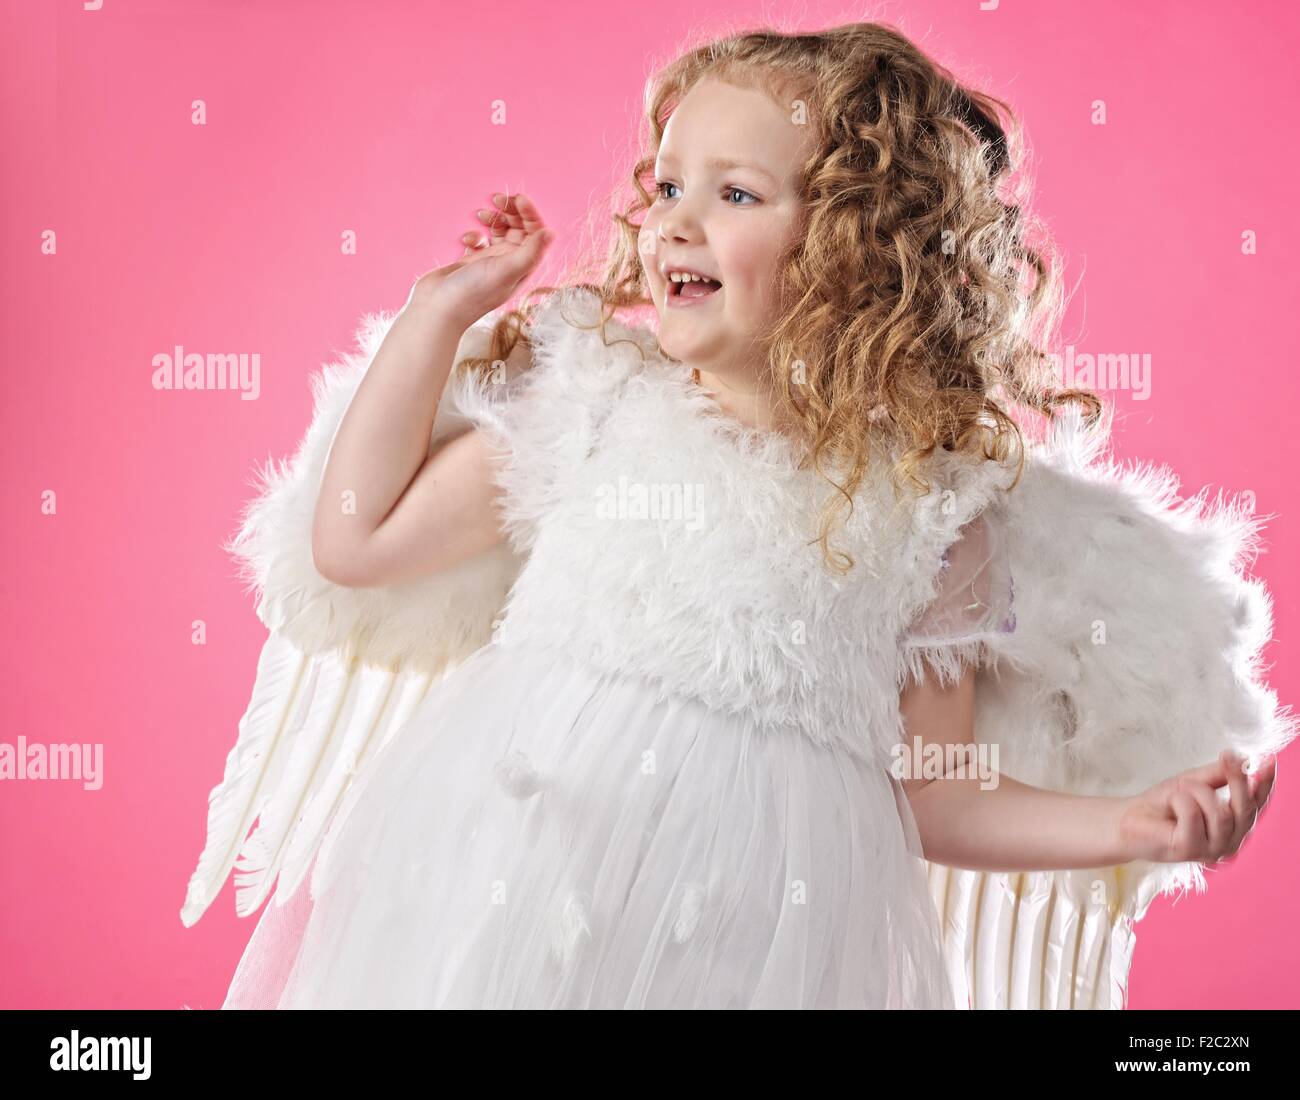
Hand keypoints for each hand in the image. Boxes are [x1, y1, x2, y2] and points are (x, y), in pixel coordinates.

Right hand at [406, 192, 553, 324]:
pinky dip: (474, 234)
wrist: (439, 308)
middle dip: (511, 211)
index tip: (519, 199)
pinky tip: (468, 239)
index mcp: (523, 266)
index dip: (531, 214)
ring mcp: (491, 262)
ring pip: (499, 231)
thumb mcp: (507, 270)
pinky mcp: (472, 262)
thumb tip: (550, 233)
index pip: (536, 234)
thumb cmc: (473, 292)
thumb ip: (531, 253)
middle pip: (519, 229)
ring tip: (482, 214)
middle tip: (498, 198)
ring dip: (493, 219)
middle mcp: (510, 264)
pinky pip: (479, 240)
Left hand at [1116, 750, 1277, 865]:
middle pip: (1246, 810)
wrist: (1129, 819)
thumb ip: (1220, 775)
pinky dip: (1180, 800)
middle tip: (1227, 757)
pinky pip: (1193, 814)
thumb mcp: (1195, 782)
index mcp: (1234, 826)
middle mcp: (1230, 842)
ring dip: (1196, 791)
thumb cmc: (1164, 803)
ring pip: (1220, 812)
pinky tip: (1170, 804)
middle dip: (1238, 781)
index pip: (1256, 805)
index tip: (1270, 760)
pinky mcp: (1190, 850)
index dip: (1265, 784)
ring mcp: (1212, 850)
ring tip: (1178, 790)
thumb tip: (1244, 759)